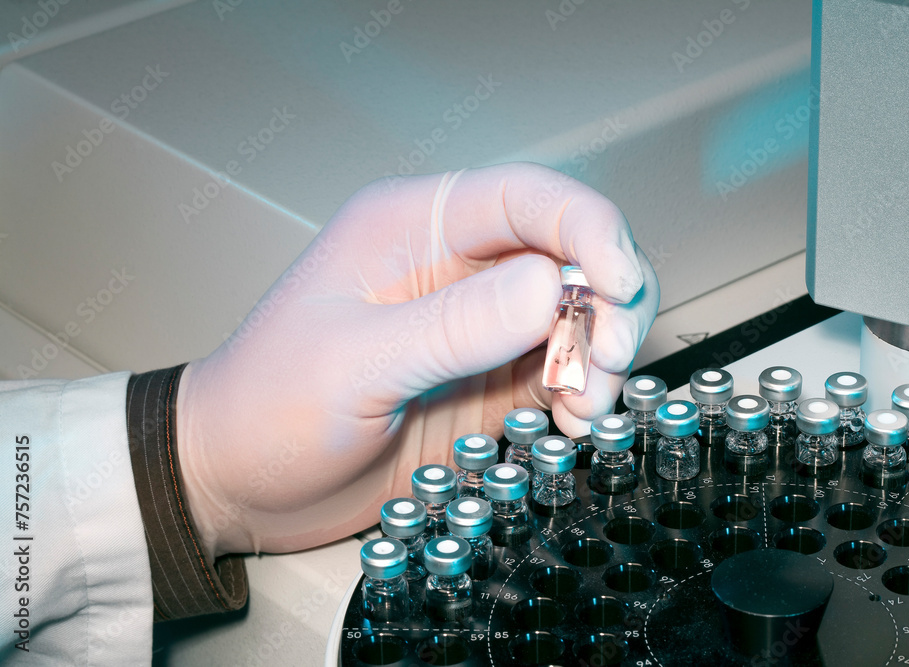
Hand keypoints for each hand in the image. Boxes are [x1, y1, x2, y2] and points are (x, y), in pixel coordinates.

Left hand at [176, 162, 658, 556]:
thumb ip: (450, 325)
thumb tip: (548, 287)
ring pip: (579, 316)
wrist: (241, 482)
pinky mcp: (489, 381)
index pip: (527, 197)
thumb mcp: (353, 363)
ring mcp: (477, 327)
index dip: (589, 228)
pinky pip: (562, 374)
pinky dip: (585, 395)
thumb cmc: (266, 407)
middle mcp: (456, 268)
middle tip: (609, 358)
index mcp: (413, 227)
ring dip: (602, 356)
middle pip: (571, 253)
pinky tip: (572, 421)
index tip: (619, 282)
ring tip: (584, 404)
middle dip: (610, 301)